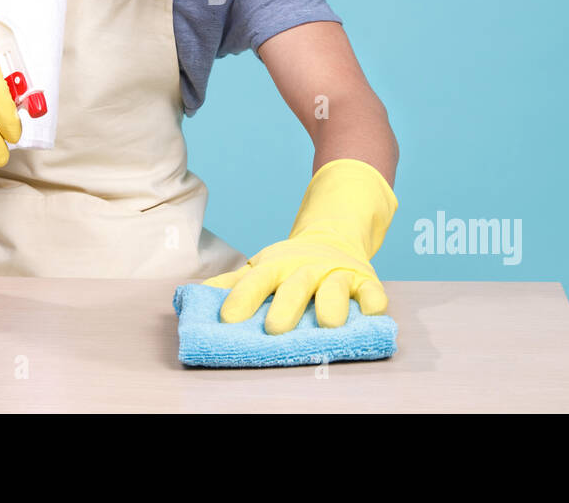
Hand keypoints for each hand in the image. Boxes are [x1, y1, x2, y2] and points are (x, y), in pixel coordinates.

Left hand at [201, 158, 396, 334]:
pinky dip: (374, 300)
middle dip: (285, 306)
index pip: (256, 280)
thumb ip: (233, 284)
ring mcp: (337, 274)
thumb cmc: (289, 266)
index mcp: (277, 267)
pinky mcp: (366, 281)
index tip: (226, 318)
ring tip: (328, 323)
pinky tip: (373, 311)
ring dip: (332, 303)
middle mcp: (307, 268)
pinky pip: (373, 291)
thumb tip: (193, 296)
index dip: (242, 297)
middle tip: (274, 329)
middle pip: (295, 286)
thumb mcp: (260, 268)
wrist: (333, 238)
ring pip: (335, 289)